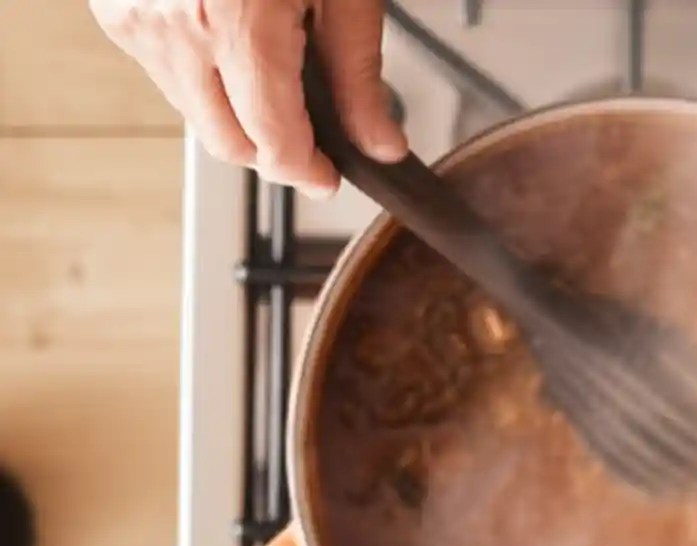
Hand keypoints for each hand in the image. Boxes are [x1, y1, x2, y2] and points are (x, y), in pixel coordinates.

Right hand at [91, 0, 407, 196]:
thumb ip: (359, 74)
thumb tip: (380, 142)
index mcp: (237, 26)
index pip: (272, 144)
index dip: (307, 171)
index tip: (328, 175)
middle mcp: (174, 29)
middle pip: (227, 142)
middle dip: (273, 151)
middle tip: (313, 139)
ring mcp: (134, 18)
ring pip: (191, 113)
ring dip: (236, 115)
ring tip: (275, 68)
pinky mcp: (114, 6)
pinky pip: (162, 71)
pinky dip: (201, 75)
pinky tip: (232, 41)